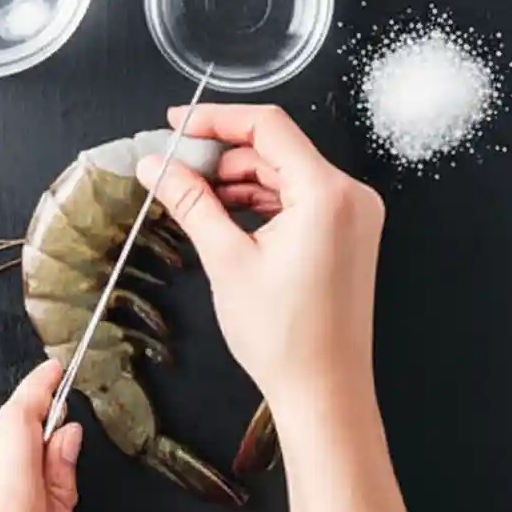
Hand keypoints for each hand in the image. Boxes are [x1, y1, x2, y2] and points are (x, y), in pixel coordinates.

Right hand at [136, 104, 385, 407]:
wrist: (325, 391)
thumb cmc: (287, 339)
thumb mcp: (227, 260)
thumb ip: (191, 202)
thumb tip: (157, 167)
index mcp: (327, 194)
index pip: (268, 127)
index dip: (217, 120)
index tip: (179, 124)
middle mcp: (350, 196)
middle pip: (276, 149)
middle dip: (223, 157)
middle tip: (174, 169)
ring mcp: (354, 215)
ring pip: (286, 174)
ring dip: (240, 180)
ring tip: (193, 198)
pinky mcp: (348, 234)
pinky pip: (300, 199)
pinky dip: (262, 201)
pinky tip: (226, 214)